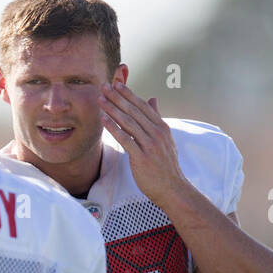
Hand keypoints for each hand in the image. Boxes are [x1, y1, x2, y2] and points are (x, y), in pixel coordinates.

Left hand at [98, 82, 189, 207]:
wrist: (171, 188)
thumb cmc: (165, 165)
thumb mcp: (165, 139)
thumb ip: (156, 119)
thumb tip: (153, 99)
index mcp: (161, 127)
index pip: (143, 106)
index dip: (128, 94)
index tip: (116, 84)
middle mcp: (157, 133)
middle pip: (134, 111)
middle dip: (117, 97)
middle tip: (104, 86)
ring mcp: (150, 145)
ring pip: (128, 122)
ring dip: (113, 109)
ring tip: (100, 100)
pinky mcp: (141, 157)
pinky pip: (125, 139)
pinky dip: (114, 128)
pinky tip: (104, 120)